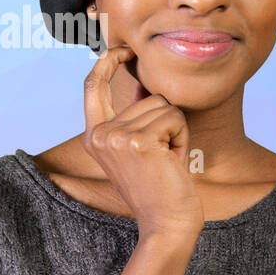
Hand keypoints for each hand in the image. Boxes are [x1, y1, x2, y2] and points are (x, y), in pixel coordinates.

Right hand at [82, 45, 204, 238]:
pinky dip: (182, 137)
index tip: (122, 50)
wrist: (167, 223)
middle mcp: (99, 135)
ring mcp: (116, 137)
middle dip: (167, 123)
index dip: (107, 64)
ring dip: (176, 131)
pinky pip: (174, 117)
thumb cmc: (161, 188)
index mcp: (94, 137)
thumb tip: (145, 83)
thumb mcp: (139, 150)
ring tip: (168, 161)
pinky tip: (174, 162)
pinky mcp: (139, 140)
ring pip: (163, 105)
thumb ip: (134, 119)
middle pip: (147, 97)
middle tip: (164, 157)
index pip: (93, 88)